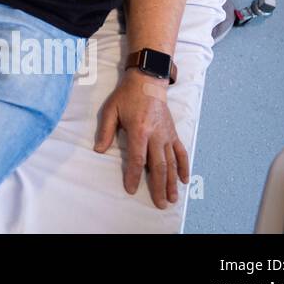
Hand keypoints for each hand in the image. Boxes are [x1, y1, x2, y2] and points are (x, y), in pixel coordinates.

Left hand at [94, 68, 189, 208]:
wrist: (148, 80)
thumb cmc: (127, 95)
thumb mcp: (111, 110)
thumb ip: (105, 130)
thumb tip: (98, 150)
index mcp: (139, 130)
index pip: (138, 158)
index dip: (134, 176)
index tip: (131, 189)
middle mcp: (156, 135)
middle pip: (158, 166)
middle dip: (159, 186)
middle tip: (159, 203)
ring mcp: (167, 135)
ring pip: (171, 162)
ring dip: (172, 182)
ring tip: (172, 198)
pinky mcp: (173, 133)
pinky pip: (181, 152)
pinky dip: (183, 166)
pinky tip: (184, 179)